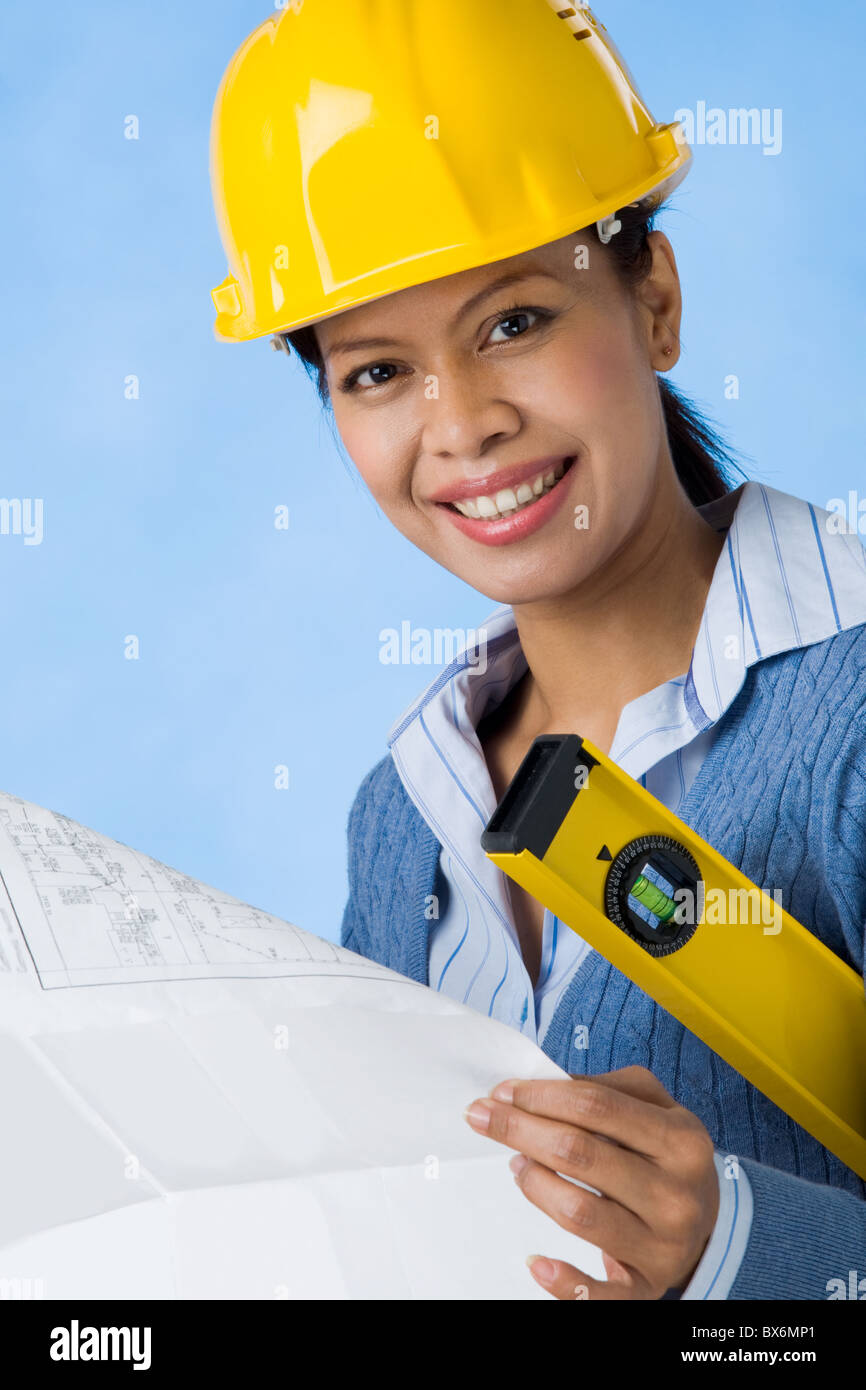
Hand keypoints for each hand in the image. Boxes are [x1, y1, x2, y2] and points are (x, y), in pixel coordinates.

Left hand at [463, 1065, 718, 1299]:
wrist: (710, 1220)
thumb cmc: (669, 1155)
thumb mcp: (658, 1107)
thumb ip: (609, 1086)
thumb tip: (547, 1084)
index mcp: (681, 1140)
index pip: (596, 1107)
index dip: (542, 1095)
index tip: (503, 1090)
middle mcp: (675, 1193)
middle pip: (579, 1154)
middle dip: (521, 1129)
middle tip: (483, 1116)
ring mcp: (663, 1243)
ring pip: (579, 1212)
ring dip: (533, 1183)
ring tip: (515, 1164)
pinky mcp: (647, 1284)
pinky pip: (601, 1293)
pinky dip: (565, 1282)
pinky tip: (536, 1262)